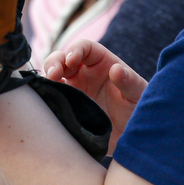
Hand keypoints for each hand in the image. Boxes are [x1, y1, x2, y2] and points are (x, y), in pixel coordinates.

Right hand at [44, 39, 146, 153]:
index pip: (85, 47)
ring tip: (45, 86)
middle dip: (55, 62)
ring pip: (54, 76)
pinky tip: (44, 101)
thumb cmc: (138, 109)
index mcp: (102, 62)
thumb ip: (128, 80)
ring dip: (46, 77)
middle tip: (53, 75)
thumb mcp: (137, 93)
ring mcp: (75, 89)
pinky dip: (45, 95)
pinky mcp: (68, 106)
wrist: (131, 137)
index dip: (75, 49)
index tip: (71, 60)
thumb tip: (116, 69)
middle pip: (63, 58)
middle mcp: (85, 73)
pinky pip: (52, 97)